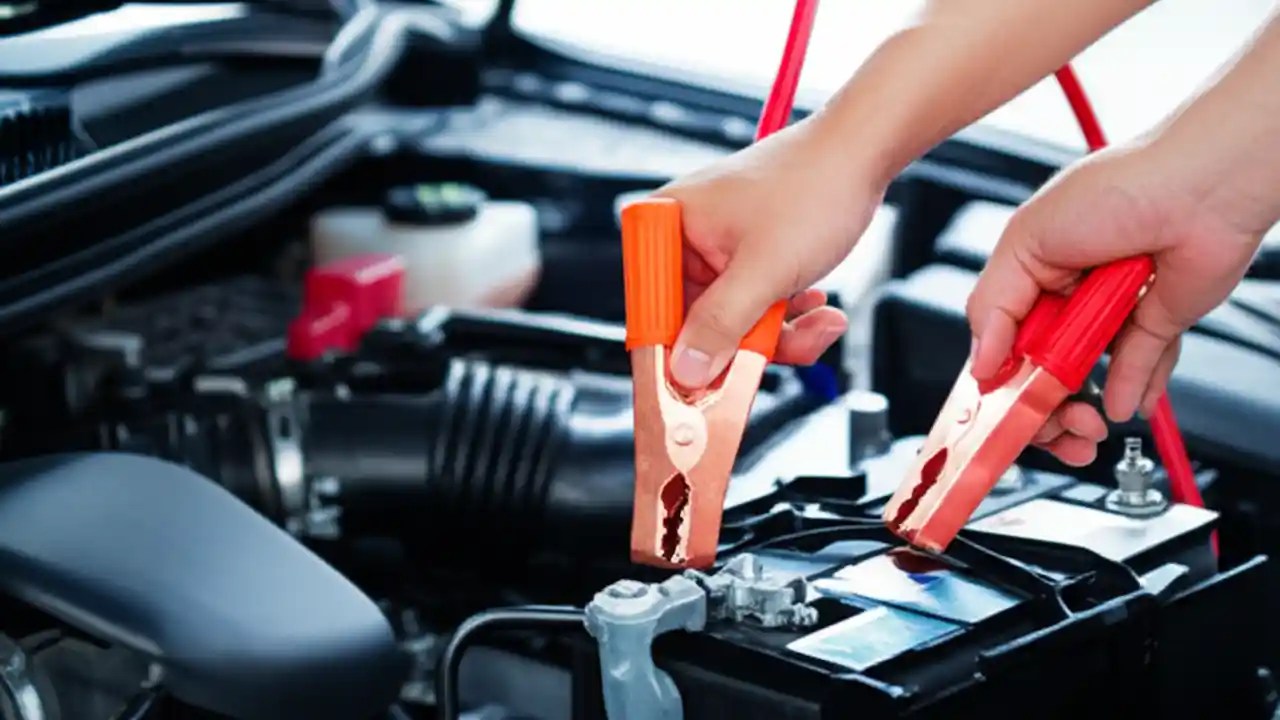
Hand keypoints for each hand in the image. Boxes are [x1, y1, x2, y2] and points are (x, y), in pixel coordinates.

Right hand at [653, 114, 885, 387]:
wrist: (864, 152)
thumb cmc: (814, 186)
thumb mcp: (764, 270)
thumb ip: (721, 325)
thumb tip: (686, 369)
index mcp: (670, 224)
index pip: (651, 305)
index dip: (675, 348)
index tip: (704, 379)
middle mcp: (688, 235)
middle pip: (696, 320)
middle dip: (745, 342)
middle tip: (779, 349)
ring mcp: (721, 246)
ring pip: (733, 318)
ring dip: (778, 333)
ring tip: (817, 323)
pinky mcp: (751, 254)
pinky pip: (756, 304)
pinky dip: (787, 316)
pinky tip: (818, 309)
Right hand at [966, 142, 1263, 465]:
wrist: (1204, 187)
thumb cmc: (1121, 187)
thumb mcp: (1025, 241)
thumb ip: (993, 306)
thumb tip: (980, 363)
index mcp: (1029, 271)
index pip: (1001, 340)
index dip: (997, 380)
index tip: (996, 414)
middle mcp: (1069, 293)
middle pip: (1042, 368)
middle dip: (1040, 404)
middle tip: (1045, 423)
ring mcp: (1113, 311)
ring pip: (1088, 375)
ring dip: (1082, 406)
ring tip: (1085, 421)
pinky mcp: (1157, 322)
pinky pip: (1140, 367)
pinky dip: (1132, 390)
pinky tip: (1122, 404)